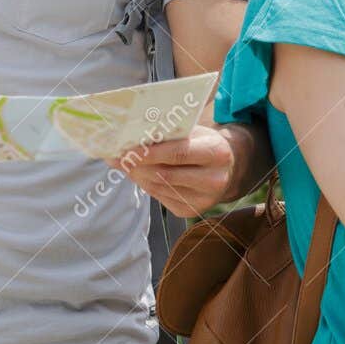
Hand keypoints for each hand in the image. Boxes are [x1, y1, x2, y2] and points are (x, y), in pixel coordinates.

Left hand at [107, 124, 240, 217]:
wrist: (227, 168)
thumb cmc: (203, 144)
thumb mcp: (194, 131)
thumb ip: (167, 133)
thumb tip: (130, 137)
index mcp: (216, 153)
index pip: (179, 153)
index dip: (150, 153)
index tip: (126, 149)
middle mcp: (214, 179)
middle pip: (165, 174)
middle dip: (137, 165)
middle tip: (117, 156)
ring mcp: (204, 200)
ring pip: (159, 187)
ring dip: (137, 175)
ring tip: (123, 163)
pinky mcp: (192, 211)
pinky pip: (160, 198)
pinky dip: (145, 185)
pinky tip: (139, 174)